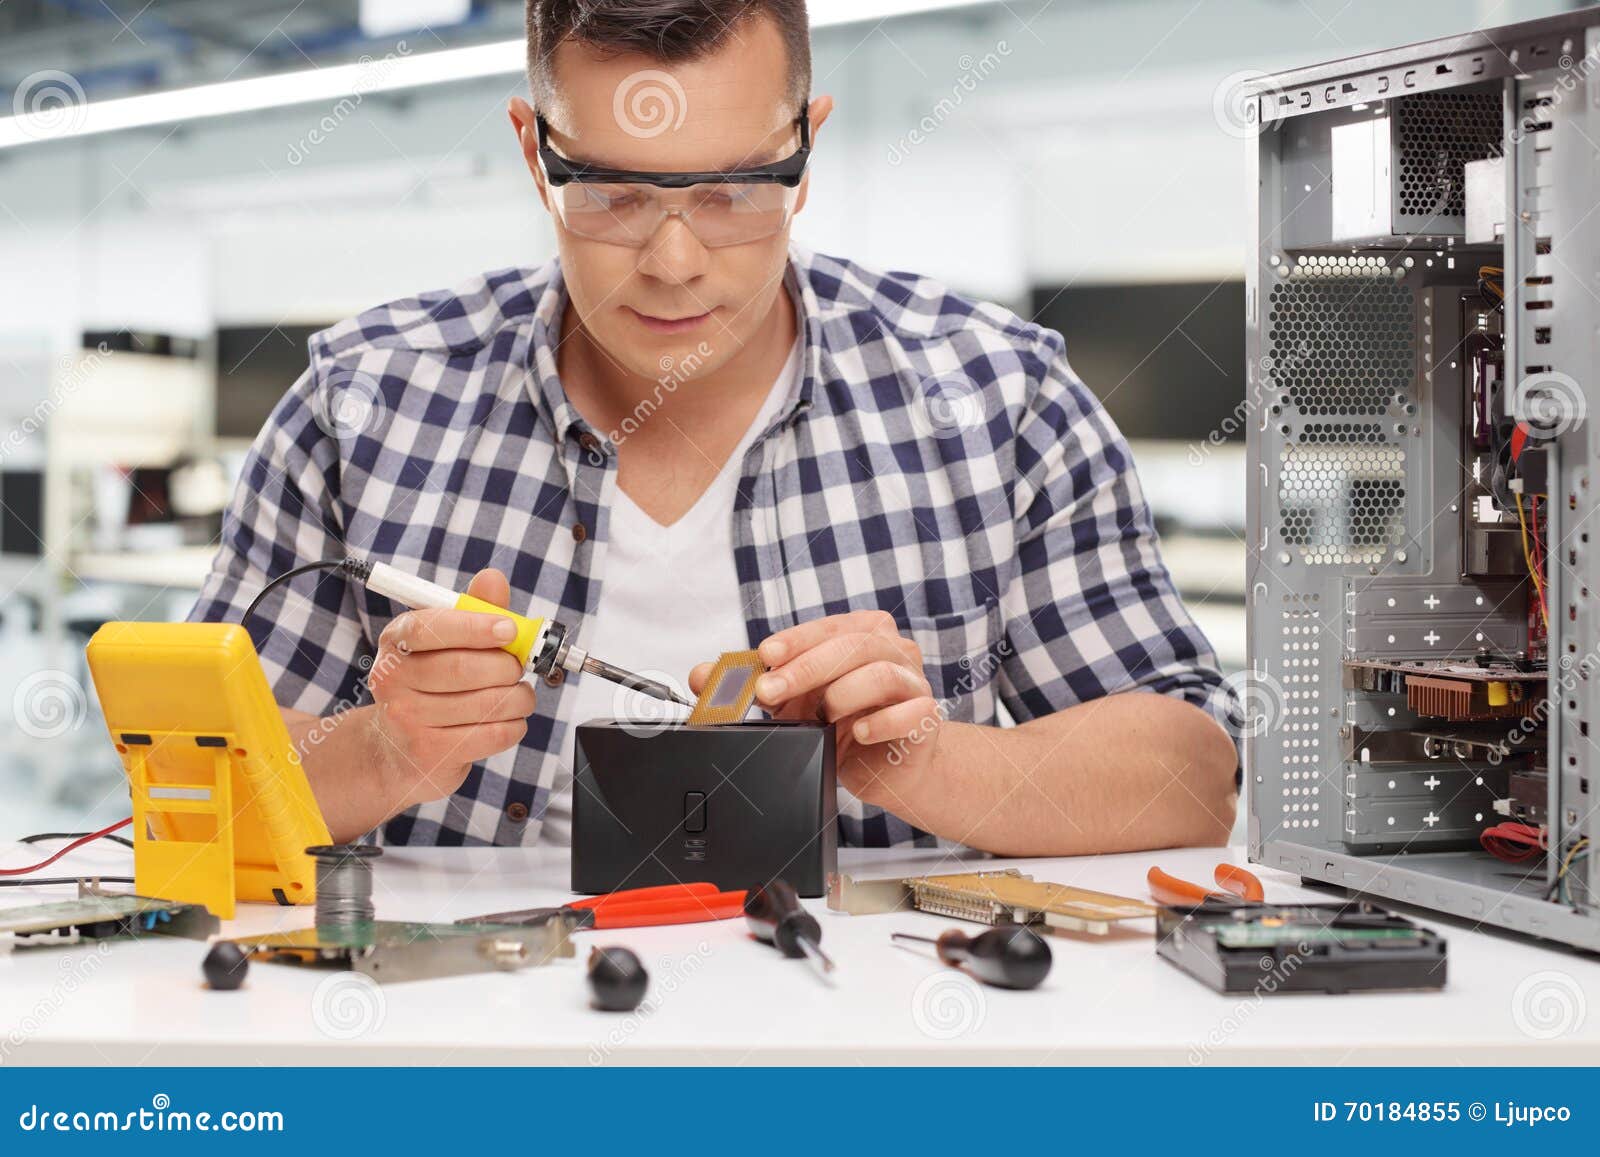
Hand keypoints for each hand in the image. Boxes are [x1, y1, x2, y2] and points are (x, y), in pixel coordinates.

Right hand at [365, 568, 536, 809]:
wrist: (397, 750)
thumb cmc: (432, 686)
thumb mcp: (446, 643)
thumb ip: (473, 610)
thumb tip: (493, 578)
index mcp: (396, 643)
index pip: (430, 628)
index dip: (475, 626)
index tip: (510, 629)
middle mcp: (392, 680)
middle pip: (463, 668)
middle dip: (506, 666)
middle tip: (517, 668)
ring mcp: (407, 720)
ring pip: (485, 703)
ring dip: (518, 697)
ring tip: (519, 694)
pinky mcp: (430, 753)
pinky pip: (491, 734)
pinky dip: (514, 724)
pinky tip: (510, 718)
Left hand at [690, 610, 942, 804]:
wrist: (892, 767)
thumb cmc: (846, 723)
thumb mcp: (794, 702)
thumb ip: (754, 684)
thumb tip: (703, 677)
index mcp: (861, 634)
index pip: (827, 627)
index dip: (795, 640)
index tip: (764, 655)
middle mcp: (892, 649)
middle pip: (852, 645)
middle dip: (805, 668)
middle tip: (770, 689)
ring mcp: (914, 681)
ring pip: (881, 673)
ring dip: (841, 694)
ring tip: (822, 716)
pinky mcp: (926, 717)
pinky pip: (909, 712)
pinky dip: (878, 722)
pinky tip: (857, 733)